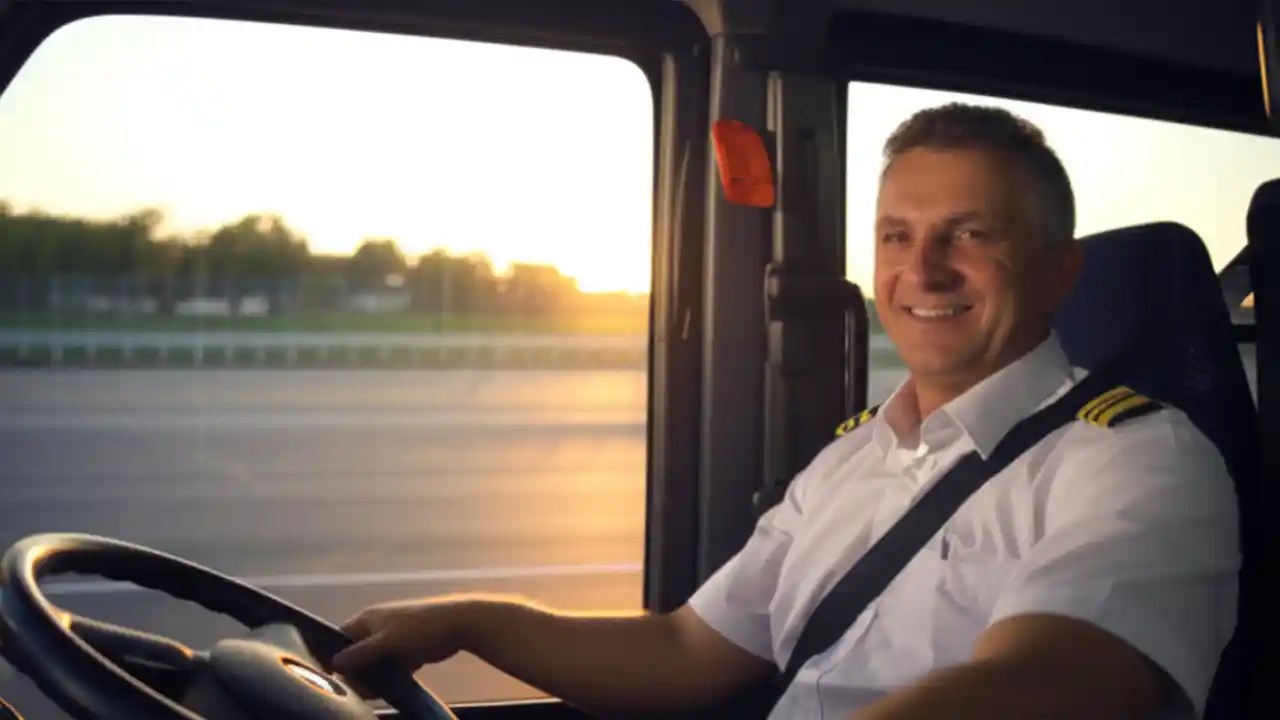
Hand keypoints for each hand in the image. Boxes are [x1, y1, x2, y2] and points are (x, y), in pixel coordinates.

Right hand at [331, 597, 473, 677]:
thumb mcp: (386, 640)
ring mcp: (392, 642)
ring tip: (373, 693)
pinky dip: (390, 679)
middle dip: (356, 673)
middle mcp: (376, 630)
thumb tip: (335, 663)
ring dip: (374, 679)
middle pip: (357, 655)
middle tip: (359, 689)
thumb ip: (360, 652)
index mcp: (367, 619)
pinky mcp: (407, 653)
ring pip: (375, 665)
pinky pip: (391, 669)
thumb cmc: (419, 626)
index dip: (334, 655)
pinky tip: (389, 690)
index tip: (333, 676)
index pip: (340, 637)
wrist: (457, 624)